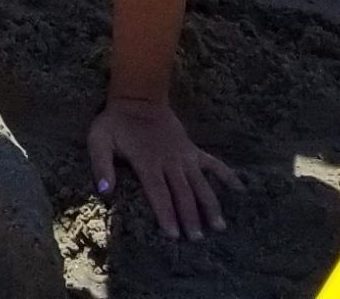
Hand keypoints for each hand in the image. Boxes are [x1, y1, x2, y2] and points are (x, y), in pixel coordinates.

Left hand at [88, 96, 237, 239]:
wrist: (138, 99)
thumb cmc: (116, 123)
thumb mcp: (99, 139)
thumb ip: (101, 165)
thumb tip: (104, 191)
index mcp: (147, 162)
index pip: (159, 193)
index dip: (167, 214)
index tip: (174, 235)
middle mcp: (169, 162)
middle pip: (183, 193)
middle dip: (190, 217)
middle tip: (197, 239)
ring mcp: (184, 156)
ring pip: (200, 184)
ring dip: (210, 205)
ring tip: (219, 227)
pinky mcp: (193, 150)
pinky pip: (214, 163)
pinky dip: (227, 175)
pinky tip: (241, 189)